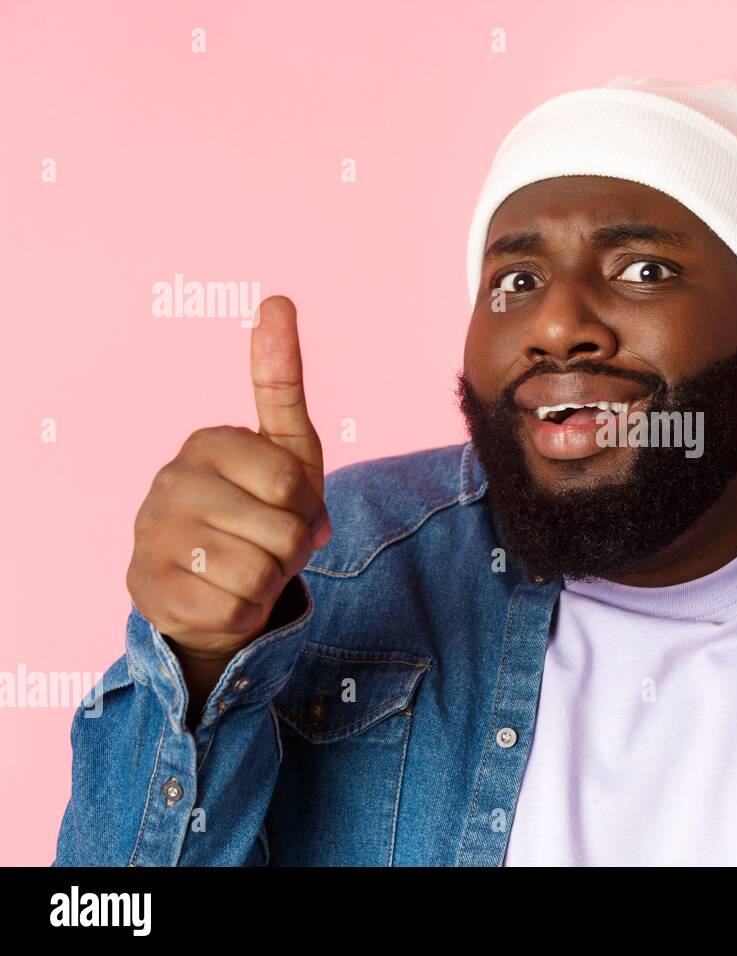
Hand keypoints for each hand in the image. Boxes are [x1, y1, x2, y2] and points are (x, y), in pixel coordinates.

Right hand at [126, 295, 330, 660]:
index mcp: (207, 441)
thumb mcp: (287, 450)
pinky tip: (222, 597)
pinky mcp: (148, 590)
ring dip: (269, 582)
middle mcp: (170, 482)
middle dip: (292, 549)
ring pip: (258, 576)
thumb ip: (282, 383)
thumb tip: (276, 300)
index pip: (289, 479)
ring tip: (247, 568)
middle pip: (282, 532)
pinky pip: (234, 612)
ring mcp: (152, 536)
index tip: (286, 504)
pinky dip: (246, 614)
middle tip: (269, 544)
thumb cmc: (259, 510)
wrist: (210, 583)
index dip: (306, 505)